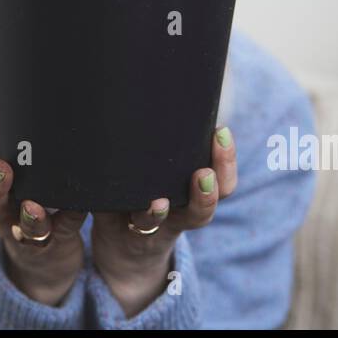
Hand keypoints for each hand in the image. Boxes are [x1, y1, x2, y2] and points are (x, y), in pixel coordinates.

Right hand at [0, 100, 86, 306]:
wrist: (45, 259)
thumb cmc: (35, 198)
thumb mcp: (24, 172)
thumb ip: (25, 143)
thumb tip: (40, 84)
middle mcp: (4, 211)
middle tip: (0, 167)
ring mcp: (26, 233)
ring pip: (22, 228)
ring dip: (28, 217)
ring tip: (34, 206)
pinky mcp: (52, 246)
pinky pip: (62, 235)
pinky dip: (70, 222)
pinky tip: (81, 208)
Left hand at [90, 124, 237, 317]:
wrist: (122, 245)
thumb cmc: (150, 193)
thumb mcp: (164, 170)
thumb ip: (170, 146)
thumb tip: (173, 92)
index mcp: (193, 195)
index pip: (222, 184)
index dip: (226, 162)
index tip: (222, 133)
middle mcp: (176, 215)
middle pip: (201, 211)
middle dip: (207, 192)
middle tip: (205, 173)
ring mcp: (148, 227)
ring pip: (157, 222)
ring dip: (157, 212)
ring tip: (159, 203)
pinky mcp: (116, 230)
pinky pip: (114, 223)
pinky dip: (112, 212)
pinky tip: (111, 201)